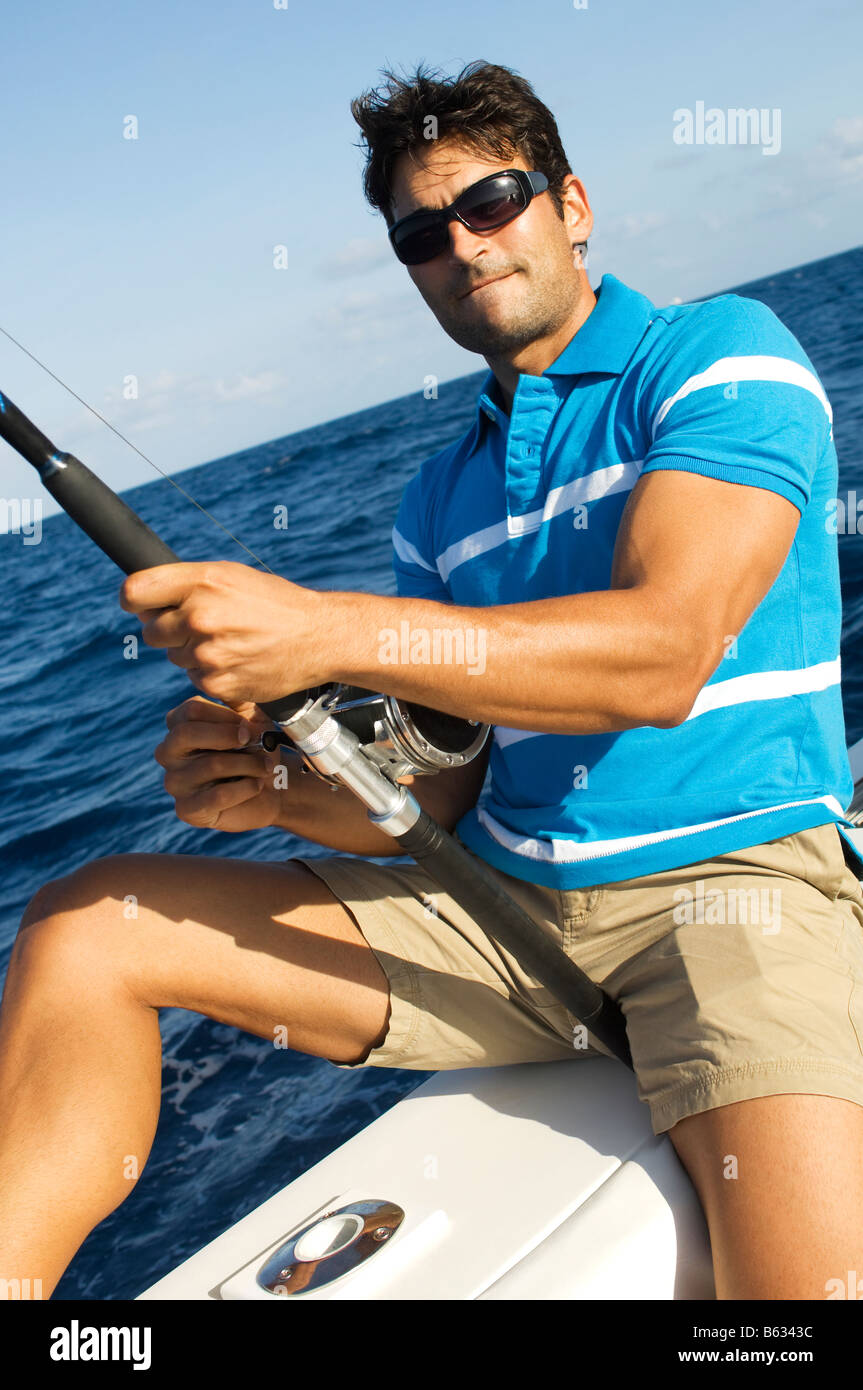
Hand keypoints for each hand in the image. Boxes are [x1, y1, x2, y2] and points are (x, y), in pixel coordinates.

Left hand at [119, 561, 326, 705]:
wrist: (319, 637)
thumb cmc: (275, 603)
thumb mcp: (232, 576)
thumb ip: (187, 585)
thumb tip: (144, 605)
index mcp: (202, 581)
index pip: (134, 593)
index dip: (135, 601)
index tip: (143, 606)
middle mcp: (200, 616)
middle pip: (150, 632)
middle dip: (170, 631)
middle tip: (205, 626)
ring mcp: (207, 653)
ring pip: (174, 657)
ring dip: (193, 653)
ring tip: (231, 642)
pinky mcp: (217, 683)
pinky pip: (195, 679)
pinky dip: (212, 673)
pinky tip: (239, 660)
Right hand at [155, 696, 289, 831]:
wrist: (274, 788)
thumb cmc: (257, 749)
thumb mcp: (250, 717)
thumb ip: (235, 700)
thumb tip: (223, 682)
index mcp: (178, 725)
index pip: (190, 711)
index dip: (224, 717)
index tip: (249, 726)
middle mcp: (168, 752)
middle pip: (185, 734)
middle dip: (226, 736)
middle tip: (253, 741)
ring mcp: (174, 782)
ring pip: (207, 765)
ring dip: (246, 763)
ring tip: (265, 766)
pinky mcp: (187, 810)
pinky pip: (215, 797)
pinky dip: (244, 788)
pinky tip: (257, 785)